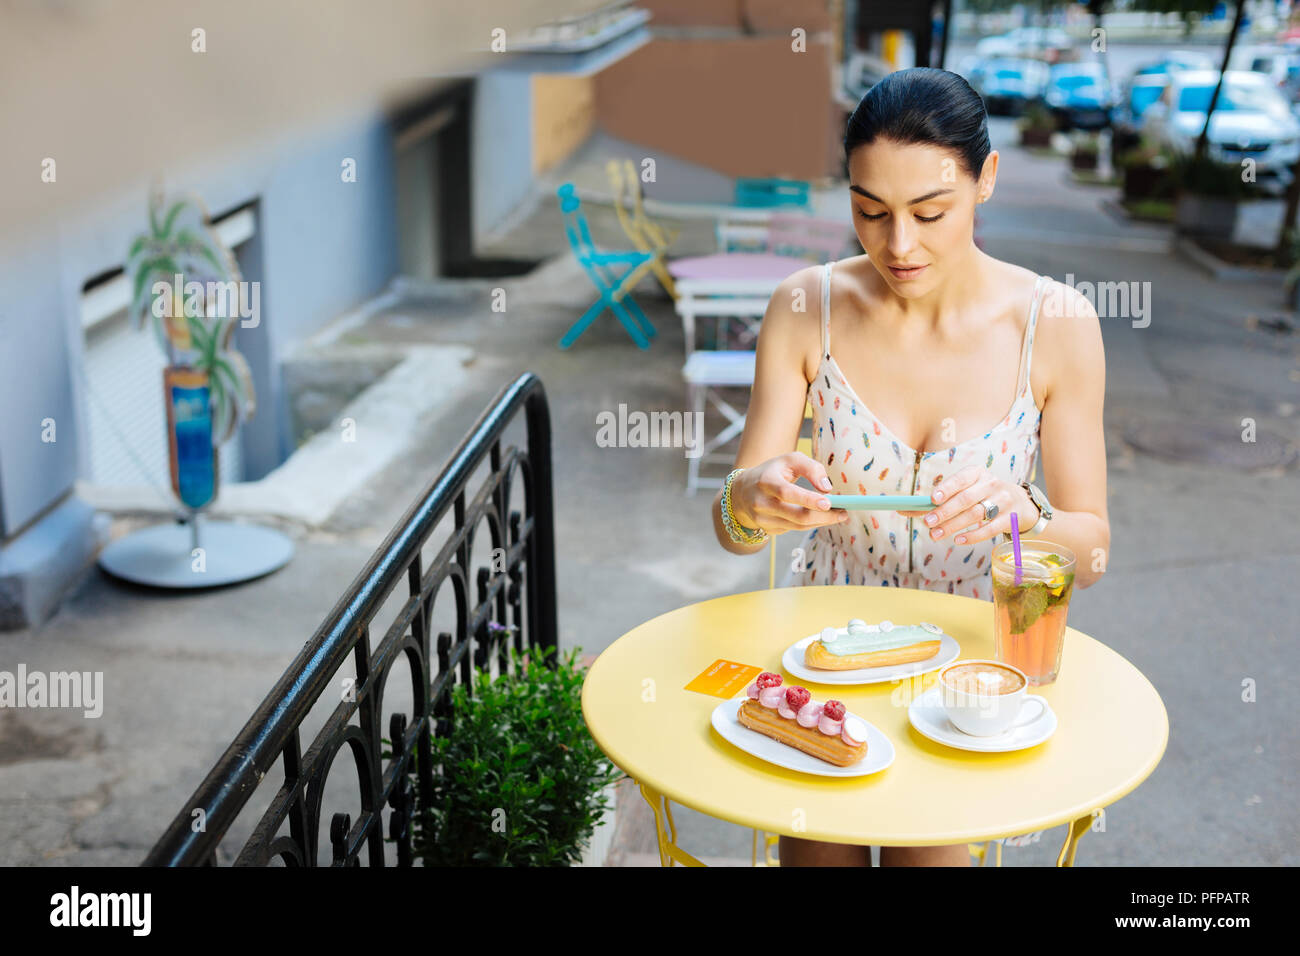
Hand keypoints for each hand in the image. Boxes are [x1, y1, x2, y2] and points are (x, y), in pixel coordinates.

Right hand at [731, 453, 850, 533]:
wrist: (742, 491)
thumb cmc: (772, 472)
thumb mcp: (789, 460)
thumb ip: (811, 468)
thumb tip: (827, 488)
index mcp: (765, 482)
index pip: (787, 493)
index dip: (808, 499)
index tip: (829, 502)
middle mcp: (761, 503)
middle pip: (796, 515)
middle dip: (823, 516)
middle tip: (843, 513)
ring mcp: (763, 520)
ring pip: (798, 526)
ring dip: (821, 522)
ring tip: (838, 515)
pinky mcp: (768, 530)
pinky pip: (795, 529)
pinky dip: (811, 524)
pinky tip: (821, 517)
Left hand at [898, 465, 1038, 545]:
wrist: (1020, 503)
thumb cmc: (982, 495)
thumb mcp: (966, 490)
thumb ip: (937, 500)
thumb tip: (904, 509)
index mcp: (977, 473)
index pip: (961, 478)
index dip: (947, 487)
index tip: (933, 498)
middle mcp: (991, 484)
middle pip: (966, 499)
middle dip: (945, 511)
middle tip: (928, 522)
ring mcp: (1003, 501)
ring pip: (975, 514)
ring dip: (953, 525)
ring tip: (935, 535)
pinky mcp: (1011, 518)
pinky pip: (990, 528)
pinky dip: (973, 536)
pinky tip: (958, 540)